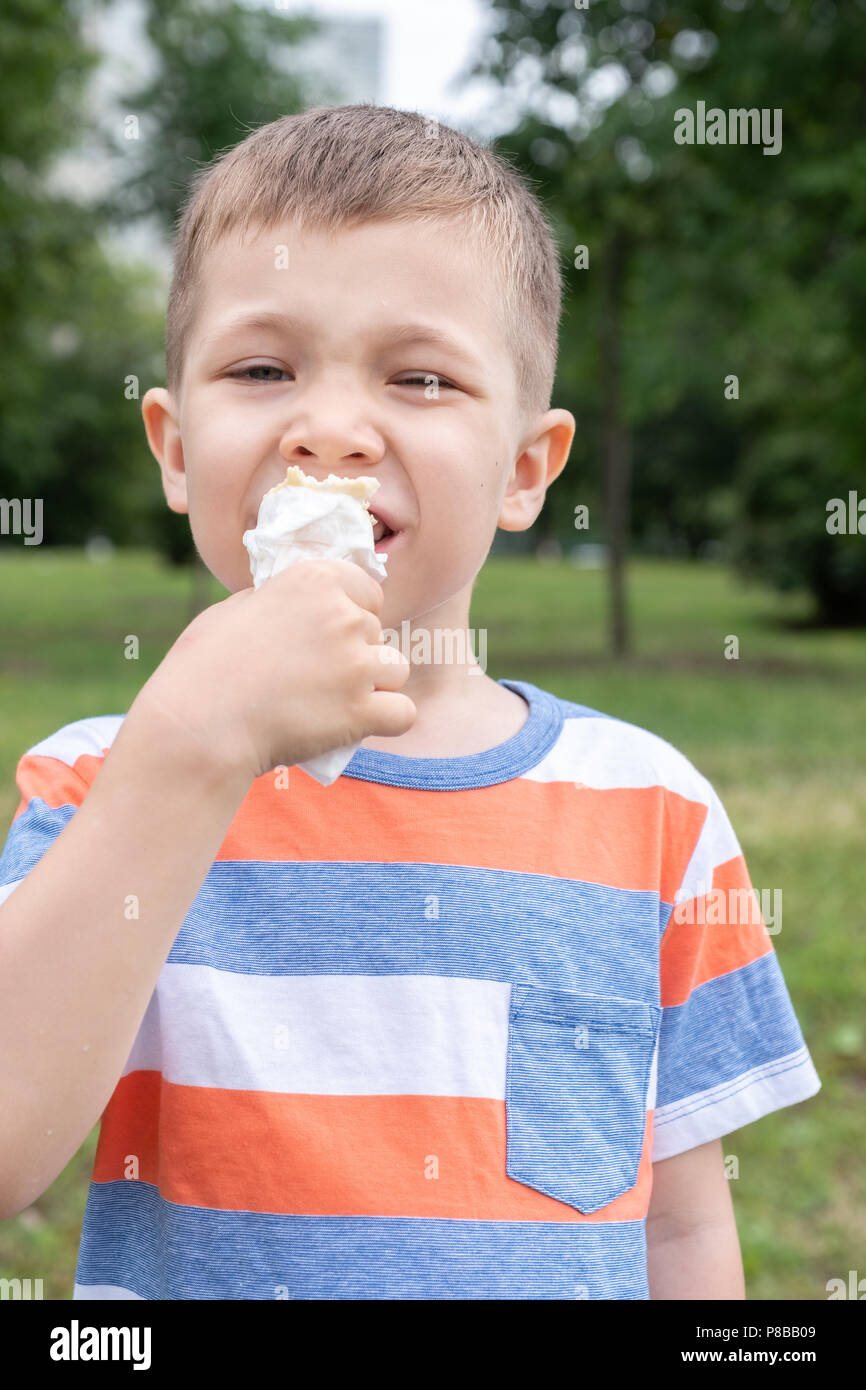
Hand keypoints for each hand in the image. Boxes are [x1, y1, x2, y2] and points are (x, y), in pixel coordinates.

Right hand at [133, 560, 414, 780]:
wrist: (199, 724)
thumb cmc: (204, 666)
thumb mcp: (237, 608)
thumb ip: (280, 600)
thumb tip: (302, 605)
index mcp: (313, 580)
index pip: (369, 591)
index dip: (353, 614)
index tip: (329, 637)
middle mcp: (342, 615)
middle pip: (378, 634)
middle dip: (357, 654)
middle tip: (317, 679)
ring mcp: (355, 664)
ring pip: (396, 670)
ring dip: (374, 686)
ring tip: (335, 703)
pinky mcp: (361, 711)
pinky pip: (404, 713)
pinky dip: (386, 721)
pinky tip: (358, 726)